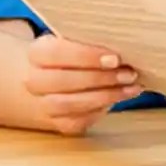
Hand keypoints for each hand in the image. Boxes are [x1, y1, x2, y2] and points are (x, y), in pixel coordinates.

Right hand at [23, 34, 142, 134]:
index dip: (87, 56)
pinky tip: (122, 97)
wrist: (48, 83)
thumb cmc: (71, 55)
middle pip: (64, 81)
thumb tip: (123, 45)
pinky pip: (80, 120)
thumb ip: (91, 41)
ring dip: (106, 96)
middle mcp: (34, 81)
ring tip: (131, 87)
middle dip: (101, 78)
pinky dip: (103, 109)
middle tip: (129, 73)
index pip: (57, 53)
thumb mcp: (74, 41)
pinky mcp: (59, 123)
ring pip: (71, 104)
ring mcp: (44, 105)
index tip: (115, 58)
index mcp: (37, 53)